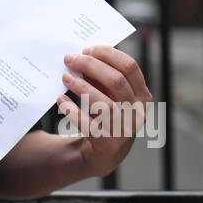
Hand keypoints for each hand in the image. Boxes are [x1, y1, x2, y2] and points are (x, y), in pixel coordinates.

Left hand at [58, 44, 152, 178]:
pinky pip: (87, 124)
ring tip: (64, 77)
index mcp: (141, 95)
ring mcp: (124, 129)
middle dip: (90, 65)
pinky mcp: (107, 143)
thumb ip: (103, 77)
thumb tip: (83, 56)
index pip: (129, 67)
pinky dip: (72, 111)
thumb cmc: (107, 114)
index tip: (87, 49)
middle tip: (70, 59)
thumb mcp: (111, 94)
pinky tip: (61, 100)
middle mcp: (137, 112)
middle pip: (116, 81)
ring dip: (80, 86)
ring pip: (103, 102)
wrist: (105, 153)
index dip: (108, 54)